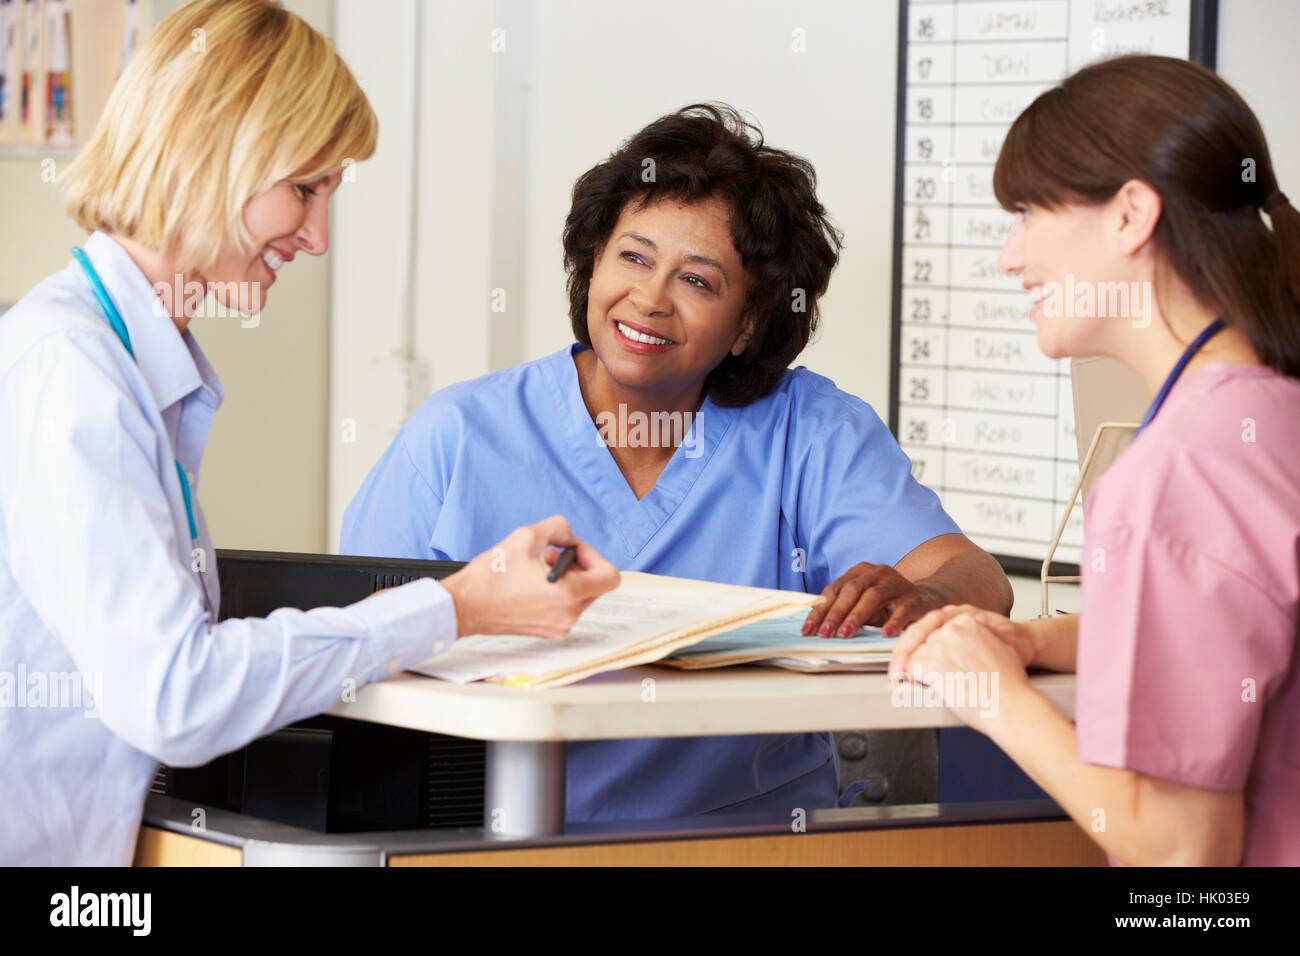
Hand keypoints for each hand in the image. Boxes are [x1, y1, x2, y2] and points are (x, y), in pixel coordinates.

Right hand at [440, 515, 619, 638]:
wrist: (464, 606)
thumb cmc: (491, 576)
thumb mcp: (527, 536)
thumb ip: (559, 528)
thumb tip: (571, 537)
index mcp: (568, 594)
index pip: (610, 577)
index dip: (594, 557)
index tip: (573, 550)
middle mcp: (569, 614)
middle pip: (596, 585)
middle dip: (578, 565)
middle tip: (551, 554)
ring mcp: (559, 626)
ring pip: (581, 595)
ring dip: (567, 577)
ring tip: (537, 568)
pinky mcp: (549, 631)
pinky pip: (567, 607)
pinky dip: (558, 592)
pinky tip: (533, 583)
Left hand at [801, 562, 944, 637]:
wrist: (926, 599)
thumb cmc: (887, 605)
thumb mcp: (862, 604)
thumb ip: (844, 609)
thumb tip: (817, 627)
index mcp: (860, 572)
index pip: (834, 589)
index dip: (820, 610)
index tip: (807, 629)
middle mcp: (877, 573)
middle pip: (851, 590)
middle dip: (835, 613)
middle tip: (824, 633)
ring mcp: (896, 584)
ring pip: (872, 597)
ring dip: (856, 616)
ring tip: (845, 634)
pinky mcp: (913, 598)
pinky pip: (902, 610)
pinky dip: (893, 622)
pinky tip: (884, 634)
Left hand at [889, 609, 1031, 729]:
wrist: (1011, 704)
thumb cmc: (1007, 683)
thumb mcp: (996, 647)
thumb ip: (974, 639)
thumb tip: (961, 646)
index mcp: (966, 621)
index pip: (932, 626)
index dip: (920, 641)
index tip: (912, 650)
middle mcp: (952, 630)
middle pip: (918, 638)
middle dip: (906, 654)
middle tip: (897, 668)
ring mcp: (943, 647)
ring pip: (913, 653)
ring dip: (908, 667)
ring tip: (903, 678)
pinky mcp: (935, 666)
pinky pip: (911, 668)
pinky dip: (907, 676)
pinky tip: (907, 683)